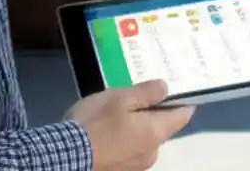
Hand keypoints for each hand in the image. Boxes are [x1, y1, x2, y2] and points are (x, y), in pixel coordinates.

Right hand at [66, 79, 195, 169]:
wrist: (66, 157)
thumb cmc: (96, 123)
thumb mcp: (121, 98)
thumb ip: (147, 92)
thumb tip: (166, 88)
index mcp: (157, 133)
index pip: (183, 115)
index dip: (183, 100)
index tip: (177, 88)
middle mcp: (153, 152)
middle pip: (163, 128)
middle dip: (155, 113)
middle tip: (140, 97)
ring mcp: (137, 165)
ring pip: (146, 140)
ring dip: (139, 127)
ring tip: (121, 113)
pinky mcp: (122, 170)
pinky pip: (131, 150)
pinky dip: (126, 139)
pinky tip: (110, 131)